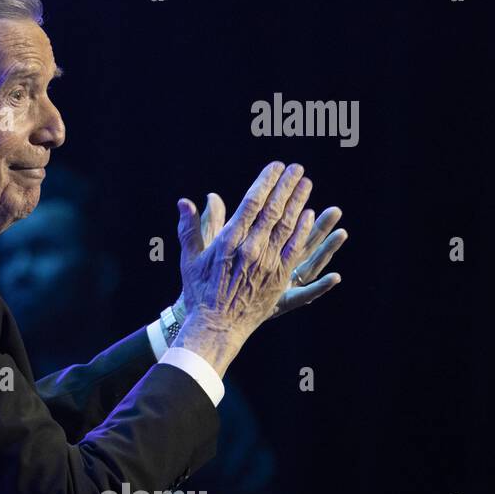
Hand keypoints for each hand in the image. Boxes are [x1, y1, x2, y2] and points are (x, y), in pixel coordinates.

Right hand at [175, 162, 315, 375]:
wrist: (216, 326)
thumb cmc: (198, 292)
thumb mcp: (189, 259)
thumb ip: (190, 228)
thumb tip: (185, 202)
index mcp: (229, 241)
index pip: (251, 203)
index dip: (265, 182)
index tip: (275, 167)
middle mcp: (251, 249)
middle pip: (274, 210)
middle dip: (286, 187)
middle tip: (296, 169)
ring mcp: (267, 264)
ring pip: (288, 226)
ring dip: (299, 203)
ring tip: (306, 184)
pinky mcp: (279, 278)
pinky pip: (294, 249)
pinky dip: (303, 230)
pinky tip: (309, 216)